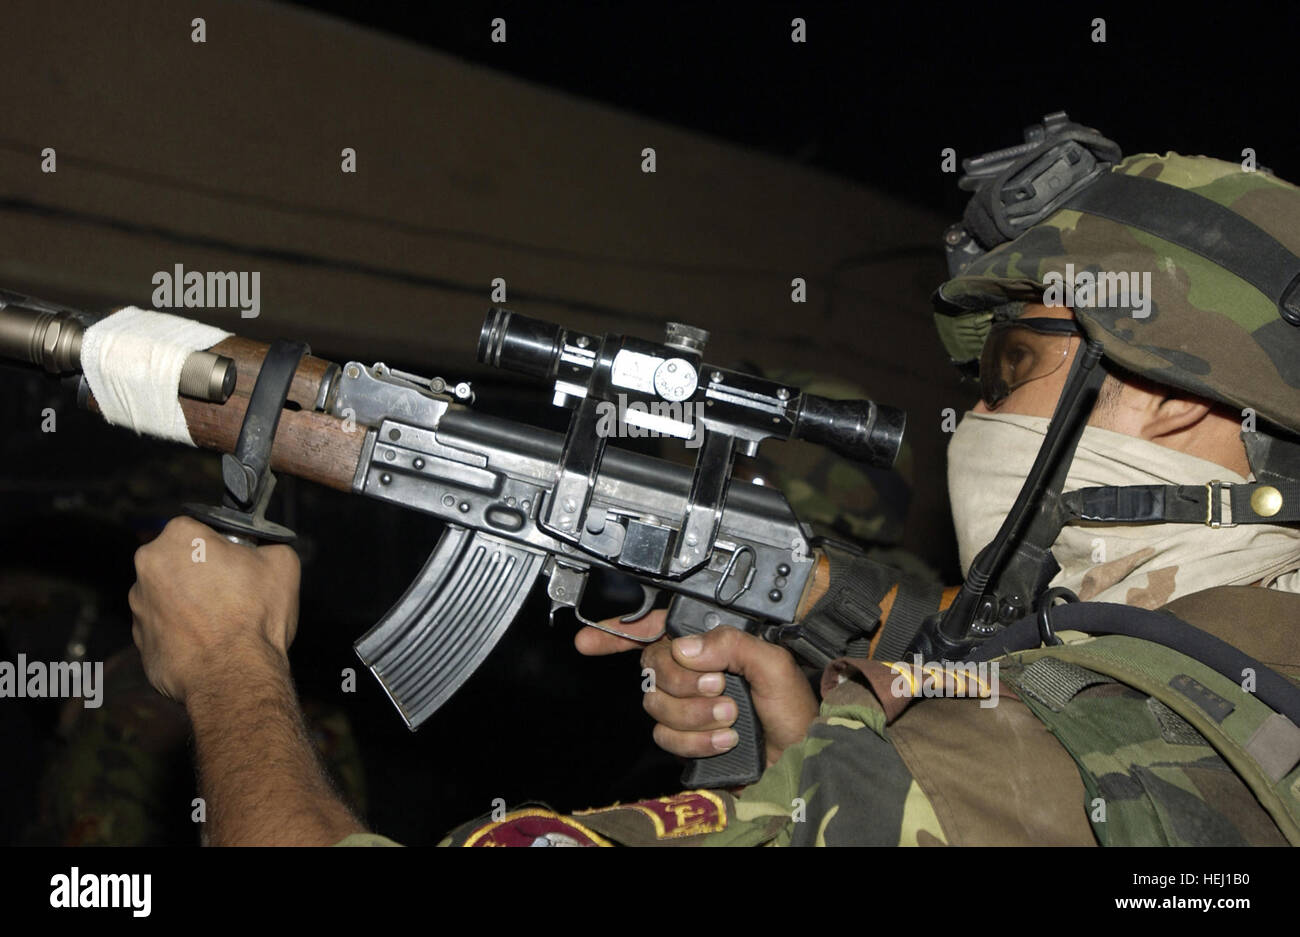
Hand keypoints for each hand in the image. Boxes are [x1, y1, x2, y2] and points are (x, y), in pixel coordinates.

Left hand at [129, 516, 300, 704]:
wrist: (233, 676)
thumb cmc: (254, 617)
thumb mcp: (282, 564)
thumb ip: (266, 545)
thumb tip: (260, 549)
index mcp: (179, 537)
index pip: (198, 528)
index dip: (221, 546)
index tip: (236, 564)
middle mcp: (149, 566)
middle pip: (178, 560)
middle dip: (200, 573)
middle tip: (230, 594)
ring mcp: (139, 605)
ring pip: (168, 595)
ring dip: (188, 604)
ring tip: (220, 624)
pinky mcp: (139, 641)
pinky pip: (163, 628)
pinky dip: (181, 633)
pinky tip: (207, 643)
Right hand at [576, 611, 818, 766]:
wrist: (801, 759)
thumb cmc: (794, 710)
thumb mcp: (773, 664)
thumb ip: (731, 644)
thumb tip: (685, 648)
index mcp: (711, 646)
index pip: (657, 630)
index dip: (619, 632)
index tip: (588, 638)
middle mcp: (694, 673)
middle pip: (653, 667)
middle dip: (684, 682)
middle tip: (719, 688)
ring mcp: (687, 707)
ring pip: (656, 703)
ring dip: (694, 715)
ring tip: (730, 718)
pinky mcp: (685, 738)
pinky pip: (664, 735)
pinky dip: (695, 741)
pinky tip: (723, 741)